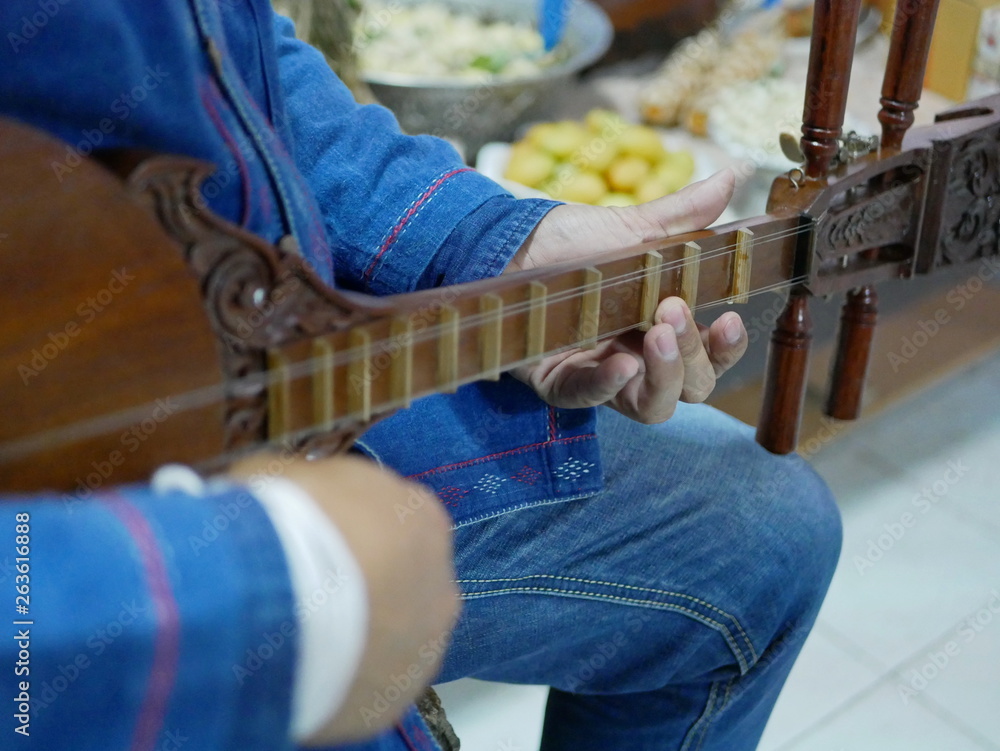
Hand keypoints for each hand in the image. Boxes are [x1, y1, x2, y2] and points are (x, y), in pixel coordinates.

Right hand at [228, 454, 458, 744]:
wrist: (274, 601)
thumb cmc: (281, 522)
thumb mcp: (280, 474)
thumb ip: (301, 484)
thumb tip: (289, 492)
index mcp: (420, 515)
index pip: (390, 518)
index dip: (346, 530)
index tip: (310, 540)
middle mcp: (440, 577)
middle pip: (399, 576)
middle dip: (360, 581)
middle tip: (305, 590)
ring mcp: (426, 640)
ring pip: (392, 632)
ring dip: (359, 631)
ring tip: (303, 634)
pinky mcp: (399, 695)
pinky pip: (372, 681)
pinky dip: (347, 675)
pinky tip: (309, 671)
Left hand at [508, 170, 747, 422]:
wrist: (510, 243)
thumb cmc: (572, 242)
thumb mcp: (632, 228)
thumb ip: (685, 215)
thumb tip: (735, 173)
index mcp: (661, 328)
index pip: (709, 357)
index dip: (726, 348)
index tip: (731, 320)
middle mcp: (636, 358)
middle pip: (689, 386)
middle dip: (694, 356)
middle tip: (674, 312)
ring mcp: (598, 375)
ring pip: (651, 405)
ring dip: (665, 376)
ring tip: (658, 336)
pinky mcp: (557, 384)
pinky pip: (588, 397)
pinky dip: (608, 384)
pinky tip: (622, 364)